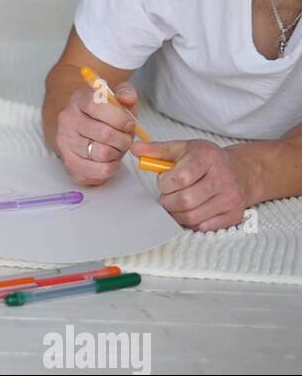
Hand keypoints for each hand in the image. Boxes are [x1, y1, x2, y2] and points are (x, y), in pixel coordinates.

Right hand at [56, 82, 137, 184]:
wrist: (82, 133)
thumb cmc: (103, 117)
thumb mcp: (116, 100)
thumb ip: (126, 93)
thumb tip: (127, 99)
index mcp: (78, 101)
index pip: (98, 105)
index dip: (120, 117)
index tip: (129, 123)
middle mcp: (67, 120)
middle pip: (104, 134)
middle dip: (124, 139)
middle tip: (125, 139)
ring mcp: (65, 143)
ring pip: (103, 153)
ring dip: (118, 153)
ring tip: (116, 148)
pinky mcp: (70, 163)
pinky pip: (100, 170)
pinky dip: (112, 167)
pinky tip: (110, 160)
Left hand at [132, 139, 251, 231]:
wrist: (240, 171)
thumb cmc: (206, 160)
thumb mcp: (183, 148)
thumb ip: (157, 150)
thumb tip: (134, 149)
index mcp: (207, 158)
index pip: (180, 178)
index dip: (165, 183)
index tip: (165, 180)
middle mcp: (222, 179)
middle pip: (185, 201)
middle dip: (168, 200)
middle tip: (168, 195)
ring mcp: (230, 199)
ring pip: (192, 217)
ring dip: (176, 213)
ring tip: (176, 202)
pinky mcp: (234, 215)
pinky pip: (204, 227)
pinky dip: (191, 222)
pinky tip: (190, 210)